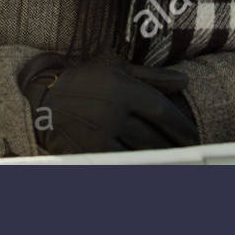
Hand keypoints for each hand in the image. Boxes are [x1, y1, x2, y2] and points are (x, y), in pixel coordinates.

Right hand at [19, 56, 199, 154]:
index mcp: (122, 88)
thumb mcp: (115, 70)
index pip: (162, 111)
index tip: (192, 136)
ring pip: (141, 153)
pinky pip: (122, 162)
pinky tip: (146, 165)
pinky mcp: (91, 151)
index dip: (181, 127)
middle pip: (155, 137)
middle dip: (174, 147)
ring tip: (172, 161)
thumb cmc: (82, 81)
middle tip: (187, 153)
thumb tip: (184, 81)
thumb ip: (152, 77)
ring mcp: (102, 134)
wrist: (42, 100)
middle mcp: (114, 111)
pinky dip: (137, 164)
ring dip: (159, 159)